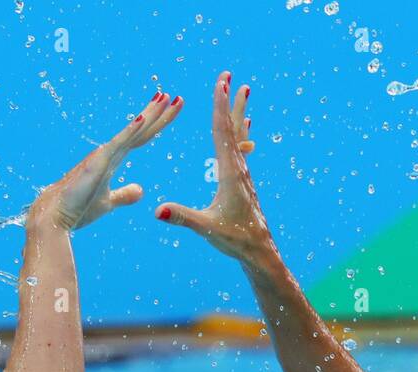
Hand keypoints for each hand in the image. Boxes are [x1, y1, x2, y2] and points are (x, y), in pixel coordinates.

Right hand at [29, 92, 182, 231]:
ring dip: (150, 114)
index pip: (142, 138)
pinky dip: (130, 131)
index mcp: (113, 160)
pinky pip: (117, 144)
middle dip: (160, 113)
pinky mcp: (96, 163)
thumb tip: (141, 190)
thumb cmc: (77, 209)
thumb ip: (124, 195)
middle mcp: (110, 152)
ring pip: (132, 132)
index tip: (172, 108)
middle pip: (141, 130)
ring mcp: (103, 155)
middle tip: (178, 98)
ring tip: (165, 97)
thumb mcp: (108, 202)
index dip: (158, 123)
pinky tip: (143, 119)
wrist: (55, 217)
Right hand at [155, 70, 271, 260]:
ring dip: (238, 112)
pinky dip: (240, 132)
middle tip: (231, 75)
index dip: (219, 106)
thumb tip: (158, 210)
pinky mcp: (243, 180)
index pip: (222, 132)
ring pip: (239, 135)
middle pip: (233, 127)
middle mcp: (239, 168)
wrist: (259, 251)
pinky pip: (241, 149)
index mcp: (230, 173)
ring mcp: (243, 173)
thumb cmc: (234, 239)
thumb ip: (182, 216)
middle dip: (231, 101)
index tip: (221, 83)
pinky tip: (245, 128)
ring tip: (244, 91)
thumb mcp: (206, 228)